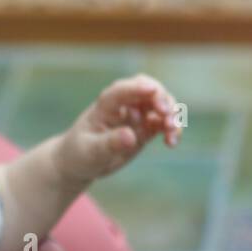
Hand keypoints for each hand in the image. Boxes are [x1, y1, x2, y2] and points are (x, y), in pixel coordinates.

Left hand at [56, 73, 180, 186]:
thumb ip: (110, 144)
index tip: (152, 90)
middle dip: (161, 99)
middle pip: (147, 90)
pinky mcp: (145, 128)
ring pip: (160, 105)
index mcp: (105, 106)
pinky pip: (163, 123)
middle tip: (167, 115)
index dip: (137, 88)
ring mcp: (137, 115)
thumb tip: (130, 136)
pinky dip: (171, 130)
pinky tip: (171, 143)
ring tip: (171, 132)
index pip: (121, 91)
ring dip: (171, 115)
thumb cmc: (80, 154)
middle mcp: (124, 105)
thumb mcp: (91, 152)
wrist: (80, 163)